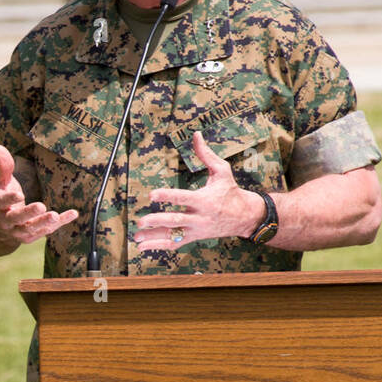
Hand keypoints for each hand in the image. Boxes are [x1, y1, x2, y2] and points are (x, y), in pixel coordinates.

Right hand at [0, 144, 77, 245]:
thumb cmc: (1, 199)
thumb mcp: (0, 182)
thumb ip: (3, 167)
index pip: (2, 203)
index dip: (10, 199)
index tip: (19, 194)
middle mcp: (7, 222)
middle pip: (18, 218)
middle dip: (29, 213)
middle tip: (41, 206)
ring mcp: (20, 231)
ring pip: (31, 228)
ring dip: (44, 223)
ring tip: (56, 216)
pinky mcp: (32, 236)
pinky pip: (47, 230)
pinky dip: (60, 223)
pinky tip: (73, 213)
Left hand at [133, 132, 263, 249]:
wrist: (244, 217)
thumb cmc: (230, 191)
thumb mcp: (222, 170)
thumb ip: (206, 154)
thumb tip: (196, 135)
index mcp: (204, 200)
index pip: (182, 198)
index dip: (167, 196)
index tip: (152, 195)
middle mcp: (199, 217)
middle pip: (176, 220)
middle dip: (158, 221)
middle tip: (141, 220)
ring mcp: (196, 229)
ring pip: (174, 236)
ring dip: (154, 237)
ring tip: (137, 237)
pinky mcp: (194, 237)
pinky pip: (175, 244)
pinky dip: (159, 246)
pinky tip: (143, 247)